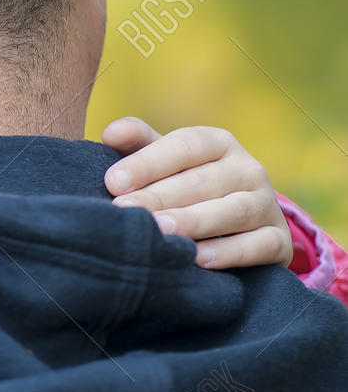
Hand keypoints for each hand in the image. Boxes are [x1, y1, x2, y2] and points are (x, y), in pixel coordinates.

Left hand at [102, 117, 291, 268]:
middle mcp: (248, 169)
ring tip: (160, 231)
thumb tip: (112, 132)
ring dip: (195, 221)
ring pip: (234, 210)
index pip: (185, 145)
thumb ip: (138, 144)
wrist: (236, 228)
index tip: (112, 182)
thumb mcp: (162, 162)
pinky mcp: (279, 241)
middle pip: (203, 180)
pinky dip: (231, 252)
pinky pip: (260, 245)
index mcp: (218, 143)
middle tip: (124, 210)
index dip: (148, 163)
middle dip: (160, 196)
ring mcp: (267, 205)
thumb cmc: (182, 186)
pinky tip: (198, 259)